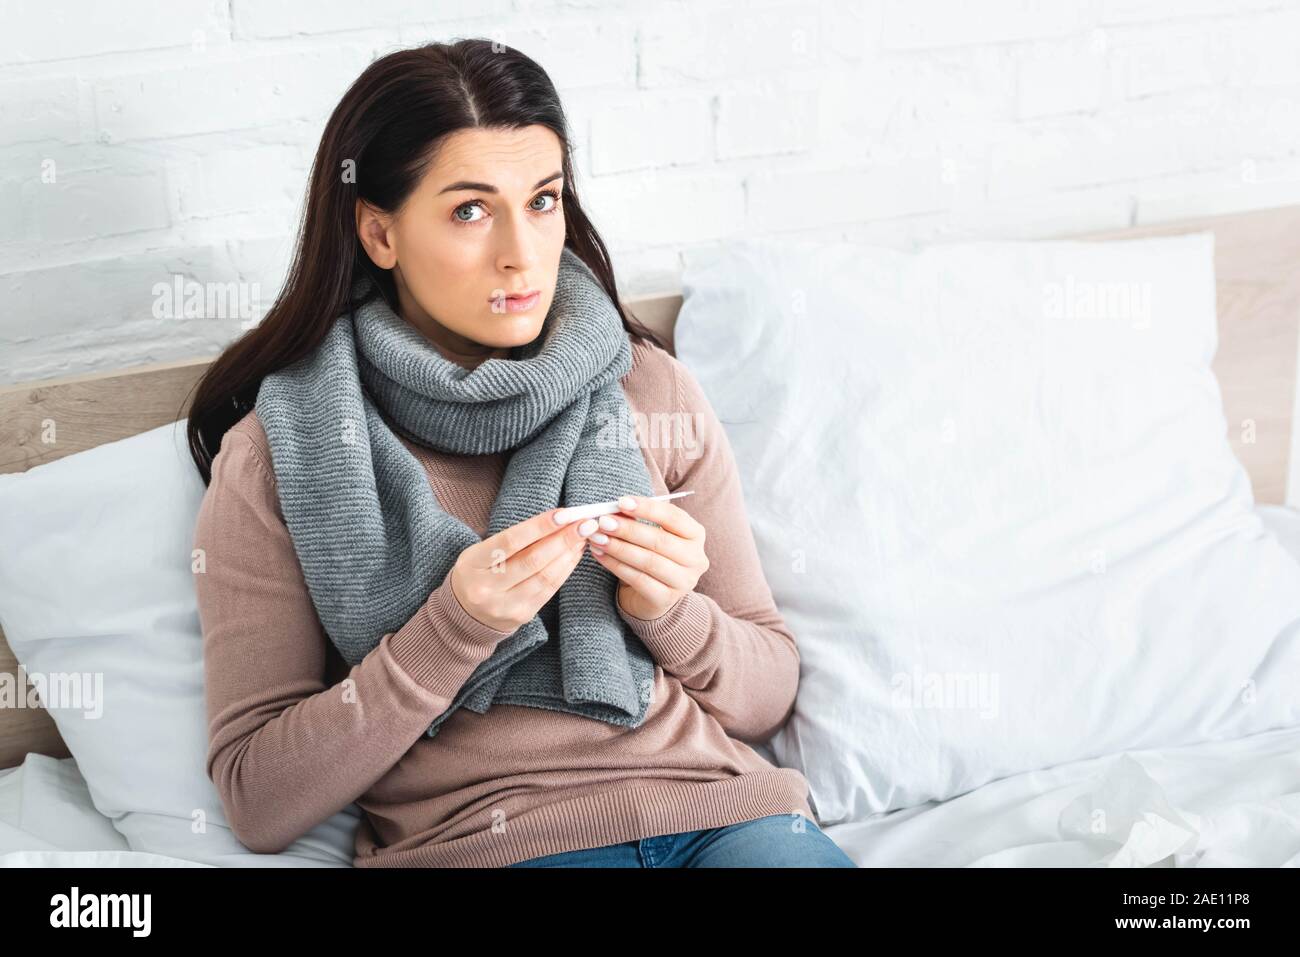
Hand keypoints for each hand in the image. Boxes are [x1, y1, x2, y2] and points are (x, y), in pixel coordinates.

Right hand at [450, 508, 600, 633]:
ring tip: (583, 536)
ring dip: (568, 554)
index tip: (564, 514)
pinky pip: (549, 590)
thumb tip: (555, 521)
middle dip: (563, 539)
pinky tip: (574, 555)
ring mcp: (505, 605)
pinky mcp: (522, 615)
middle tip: (585, 524)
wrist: (465, 614)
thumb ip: (513, 539)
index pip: (510, 541)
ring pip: (544, 576)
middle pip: (532, 560)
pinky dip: (565, 570)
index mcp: (473, 564)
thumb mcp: (481, 552)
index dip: (540, 526)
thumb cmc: (478, 572)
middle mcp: (487, 587)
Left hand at [586, 495, 708, 621]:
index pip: (674, 517)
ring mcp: (684, 581)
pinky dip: (616, 565)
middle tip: (603, 522)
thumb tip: (614, 509)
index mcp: (696, 535)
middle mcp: (696, 559)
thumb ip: (637, 519)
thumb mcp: (650, 534)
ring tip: (597, 538)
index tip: (621, 502)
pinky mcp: (666, 599)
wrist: (653, 594)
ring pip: (648, 561)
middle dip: (628, 530)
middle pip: (660, 541)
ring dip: (619, 548)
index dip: (647, 508)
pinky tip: (600, 555)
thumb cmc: (652, 554)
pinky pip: (638, 580)